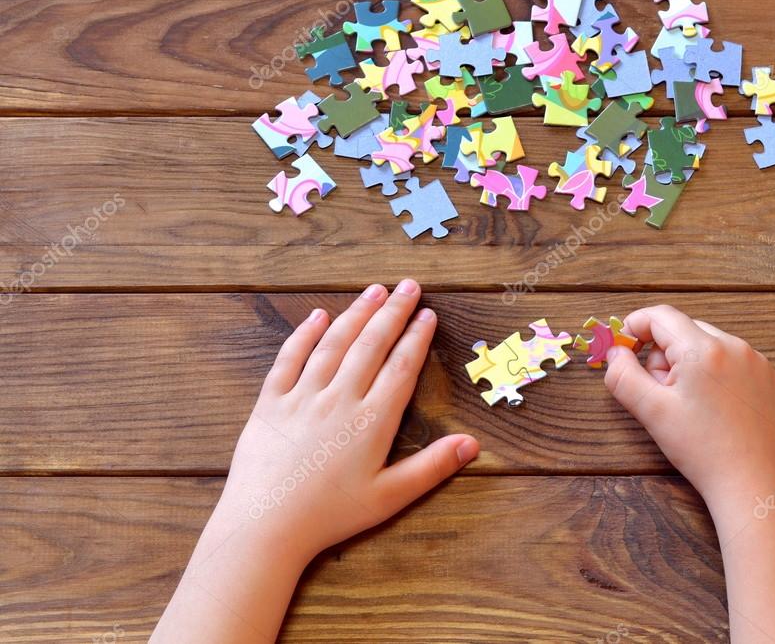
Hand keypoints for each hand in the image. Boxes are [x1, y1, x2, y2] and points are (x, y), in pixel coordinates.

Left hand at [214, 279, 478, 563]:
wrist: (265, 526)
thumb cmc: (330, 516)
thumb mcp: (390, 497)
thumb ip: (432, 467)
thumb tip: (472, 443)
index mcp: (371, 421)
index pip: (400, 367)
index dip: (417, 338)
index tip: (428, 314)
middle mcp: (339, 399)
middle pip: (370, 345)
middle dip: (392, 312)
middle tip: (408, 286)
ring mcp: (302, 397)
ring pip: (333, 344)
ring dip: (355, 314)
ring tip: (374, 290)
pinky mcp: (270, 403)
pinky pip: (289, 359)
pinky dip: (304, 335)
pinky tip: (317, 316)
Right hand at [603, 305, 774, 508]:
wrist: (750, 484)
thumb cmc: (701, 450)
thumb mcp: (651, 412)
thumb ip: (623, 375)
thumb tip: (615, 352)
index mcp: (703, 350)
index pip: (661, 316)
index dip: (636, 327)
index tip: (625, 350)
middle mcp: (735, 346)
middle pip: (685, 330)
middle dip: (665, 354)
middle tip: (663, 393)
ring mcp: (757, 361)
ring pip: (709, 345)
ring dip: (691, 364)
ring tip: (691, 406)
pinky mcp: (770, 378)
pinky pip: (734, 361)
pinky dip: (717, 375)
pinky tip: (716, 409)